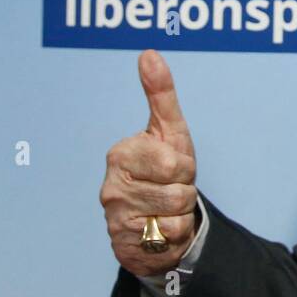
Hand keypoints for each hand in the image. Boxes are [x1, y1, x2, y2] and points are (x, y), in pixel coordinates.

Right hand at [100, 49, 197, 278]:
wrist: (154, 218)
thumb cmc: (164, 168)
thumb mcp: (169, 129)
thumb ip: (160, 92)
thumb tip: (148, 53)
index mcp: (120, 154)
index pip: (174, 162)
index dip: (184, 165)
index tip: (172, 164)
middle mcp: (111, 186)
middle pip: (179, 189)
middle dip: (185, 188)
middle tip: (171, 186)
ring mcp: (115, 217)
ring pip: (176, 214)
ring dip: (180, 211)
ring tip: (165, 206)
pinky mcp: (123, 243)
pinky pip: (170, 237)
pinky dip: (173, 234)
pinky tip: (160, 228)